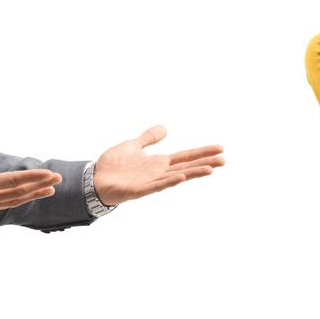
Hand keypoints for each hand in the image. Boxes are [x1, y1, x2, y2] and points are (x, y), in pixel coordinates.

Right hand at [0, 124, 63, 227]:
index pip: (10, 180)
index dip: (31, 177)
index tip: (48, 174)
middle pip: (17, 191)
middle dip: (39, 184)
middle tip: (58, 178)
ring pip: (14, 200)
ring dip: (33, 193)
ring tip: (51, 189)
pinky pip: (6, 204)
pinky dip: (21, 200)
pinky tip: (28, 196)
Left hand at [92, 125, 224, 205]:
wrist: (94, 179)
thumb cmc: (113, 165)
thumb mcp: (133, 145)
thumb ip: (148, 138)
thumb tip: (165, 129)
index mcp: (158, 162)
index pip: (185, 156)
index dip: (202, 152)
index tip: (219, 149)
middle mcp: (159, 172)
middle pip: (187, 166)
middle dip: (205, 162)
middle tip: (224, 160)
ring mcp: (151, 181)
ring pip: (177, 176)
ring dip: (193, 173)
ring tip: (210, 169)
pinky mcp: (140, 189)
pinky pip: (158, 185)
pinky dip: (169, 181)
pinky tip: (181, 177)